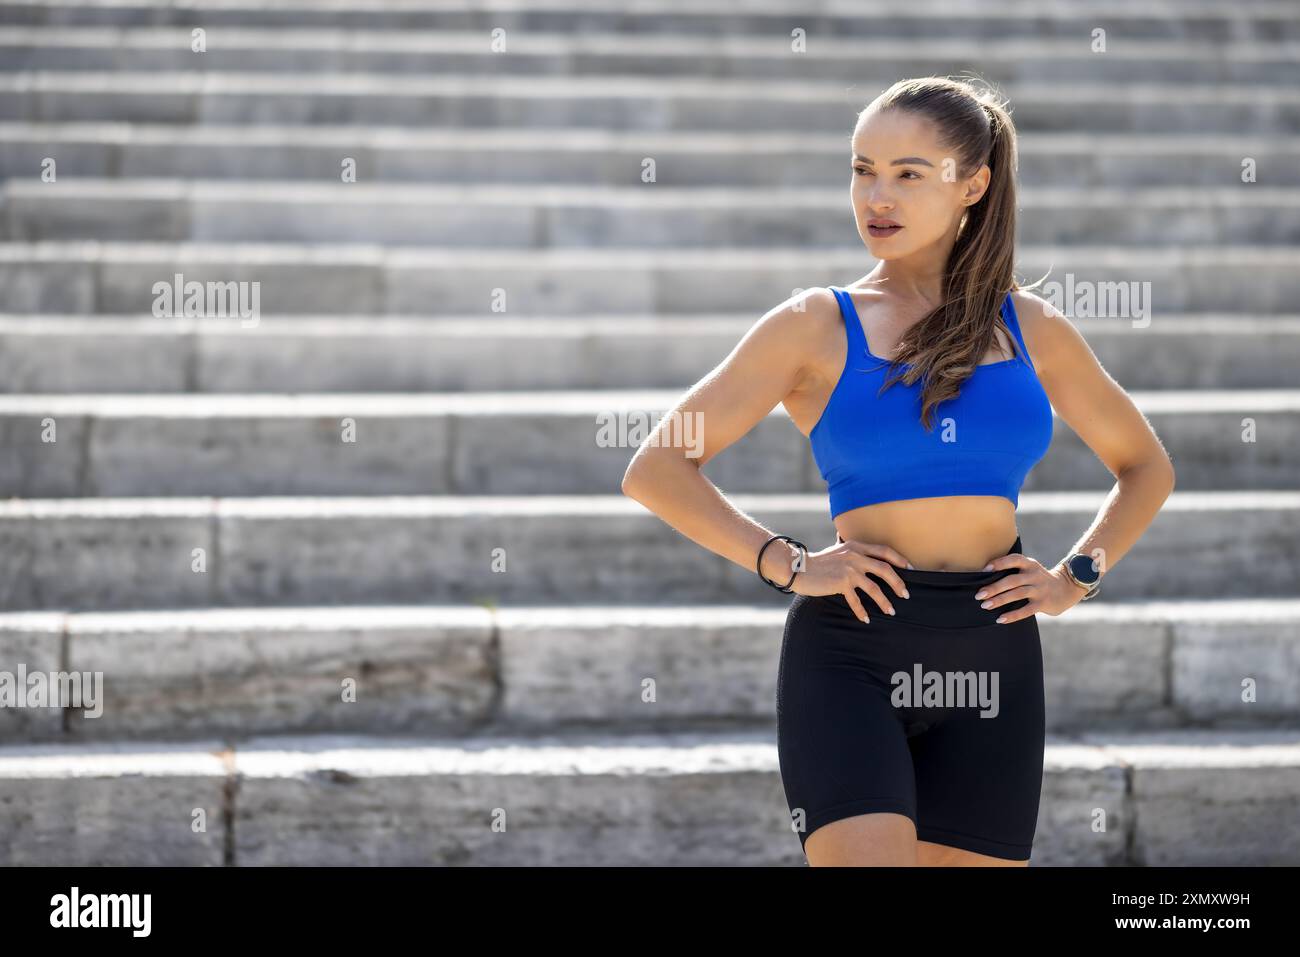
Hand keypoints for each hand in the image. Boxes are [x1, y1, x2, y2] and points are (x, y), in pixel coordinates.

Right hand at [789, 537, 912, 622]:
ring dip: (884, 601)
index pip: (884, 551)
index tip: (910, 569)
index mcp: (856, 546)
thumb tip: (863, 553)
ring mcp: (849, 569)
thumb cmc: (818, 562)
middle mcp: (855, 556)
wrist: (798, 568)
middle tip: (905, 595)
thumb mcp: (837, 551)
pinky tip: (866, 619)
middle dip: (898, 583)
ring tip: (891, 612)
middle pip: (885, 569)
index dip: (900, 559)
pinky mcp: (841, 583)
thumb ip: (851, 551)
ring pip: (874, 587)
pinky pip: (856, 600)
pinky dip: (862, 611)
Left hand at [975, 554, 1090, 622]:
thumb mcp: (1030, 569)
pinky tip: (1000, 619)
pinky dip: (1012, 615)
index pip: (1014, 559)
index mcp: (1029, 564)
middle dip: (994, 588)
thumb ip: (1014, 571)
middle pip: (1012, 580)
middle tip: (978, 595)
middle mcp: (1034, 575)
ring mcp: (1040, 589)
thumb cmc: (1038, 579)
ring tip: (985, 606)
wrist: (1066, 588)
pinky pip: (1026, 610)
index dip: (999, 563)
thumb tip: (985, 578)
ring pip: (1017, 594)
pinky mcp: (1043, 603)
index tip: (984, 569)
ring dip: (1000, 600)